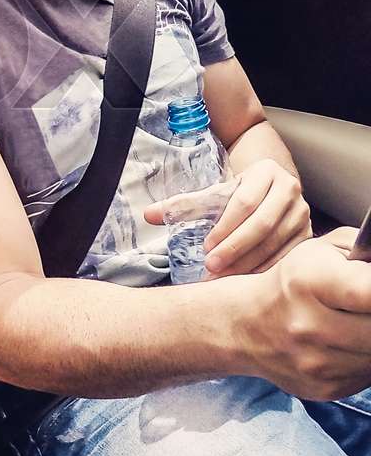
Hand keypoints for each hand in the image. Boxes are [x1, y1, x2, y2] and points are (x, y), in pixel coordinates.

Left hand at [144, 159, 309, 275]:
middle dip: (234, 249)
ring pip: (276, 243)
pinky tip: (245, 281)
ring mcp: (303, 214)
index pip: (244, 203)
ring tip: (222, 278)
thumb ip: (182, 204)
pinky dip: (265, 270)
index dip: (224, 227)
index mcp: (266, 174)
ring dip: (248, 263)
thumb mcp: (212, 194)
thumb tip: (147, 215)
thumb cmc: (236, 193)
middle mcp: (290, 192)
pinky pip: (287, 257)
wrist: (267, 189)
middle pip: (262, 225)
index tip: (205, 247)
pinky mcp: (308, 235)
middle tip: (211, 267)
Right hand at [235, 228, 370, 399]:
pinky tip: (346, 344)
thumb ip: (363, 252)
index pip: (369, 293)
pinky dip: (364, 356)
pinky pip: (368, 372)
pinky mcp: (327, 387)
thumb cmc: (288, 284)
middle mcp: (309, 326)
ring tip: (355, 322)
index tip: (369, 290)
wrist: (241, 327)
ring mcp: (317, 362)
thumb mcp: (318, 252)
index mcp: (307, 282)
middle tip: (362, 305)